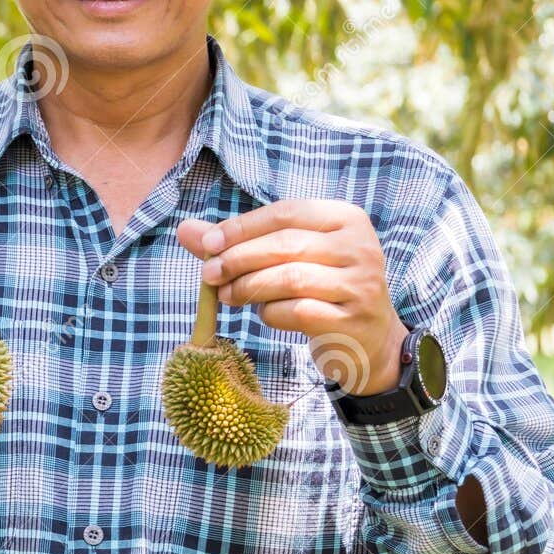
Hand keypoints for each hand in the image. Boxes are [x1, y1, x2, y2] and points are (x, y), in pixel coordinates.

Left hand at [175, 199, 407, 394]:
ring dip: (249, 287)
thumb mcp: (286, 258)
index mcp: (345, 218)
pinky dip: (271, 313)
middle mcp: (360, 247)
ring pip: (290, 279)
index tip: (207, 245)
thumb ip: (239, 242)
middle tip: (209, 274)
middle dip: (239, 259)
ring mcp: (361, 285)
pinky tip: (263, 315)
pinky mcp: (353, 321)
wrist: (367, 341)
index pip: (285, 213)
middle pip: (286, 244)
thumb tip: (186, 229)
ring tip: (226, 295)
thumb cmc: (318, 289)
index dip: (242, 228)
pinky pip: (298, 312)